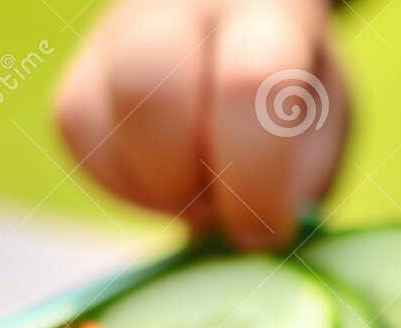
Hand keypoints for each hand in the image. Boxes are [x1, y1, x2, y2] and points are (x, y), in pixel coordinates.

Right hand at [55, 0, 347, 247]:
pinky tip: (170, 181)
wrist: (239, 40)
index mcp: (266, 5)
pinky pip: (79, 139)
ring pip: (96, 121)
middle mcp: (177, 0)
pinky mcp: (77, 73)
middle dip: (186, 183)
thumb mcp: (322, 128)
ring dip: (154, 192)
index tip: (267, 229)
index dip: (254, 178)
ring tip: (203, 190)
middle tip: (222, 211)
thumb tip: (249, 231)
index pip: (247, 84)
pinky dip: (126, 187)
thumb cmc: (292, 96)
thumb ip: (299, 176)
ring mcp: (114, 31)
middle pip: (148, 91)